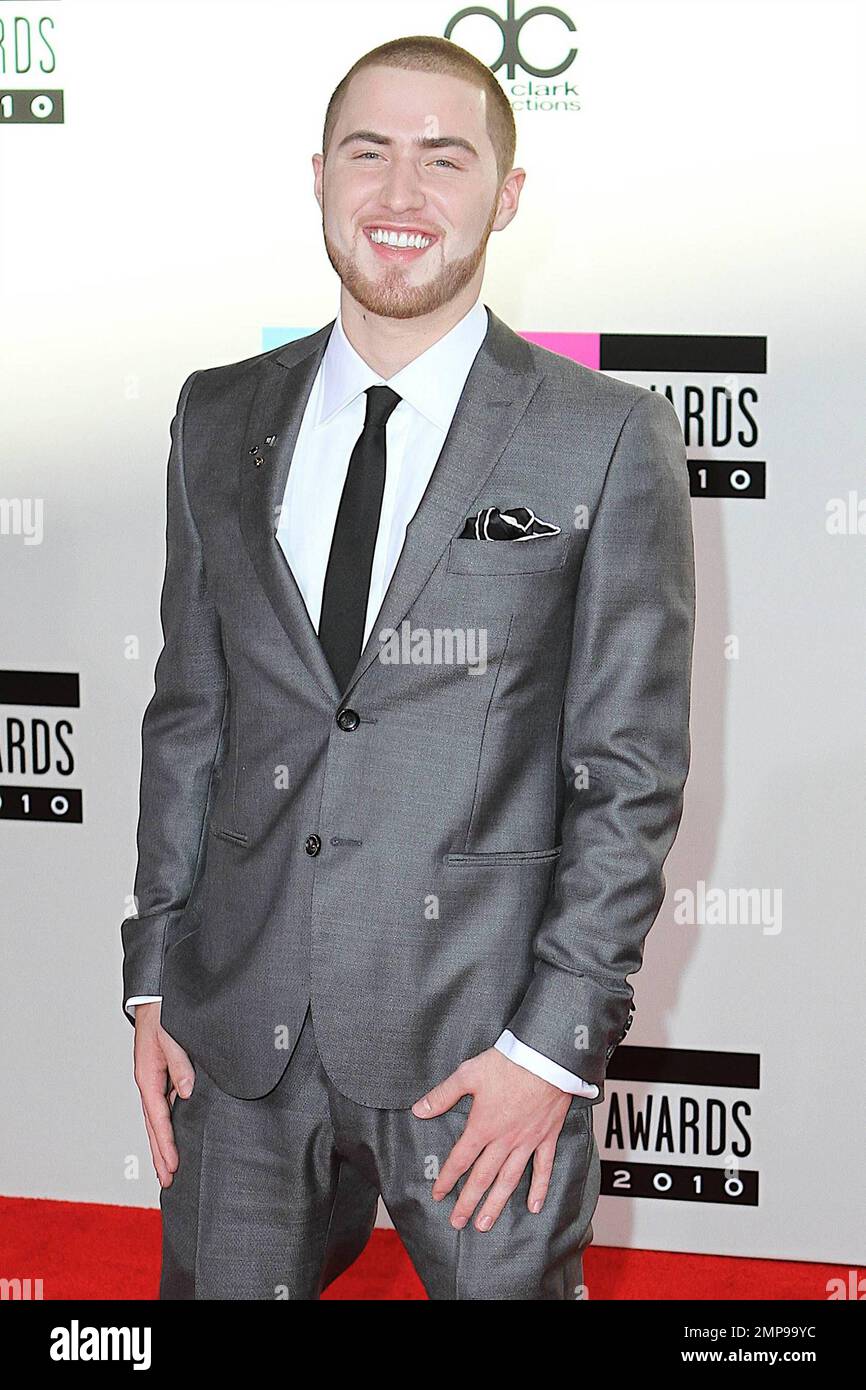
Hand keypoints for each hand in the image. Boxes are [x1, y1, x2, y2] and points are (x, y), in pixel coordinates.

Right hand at [132, 1001, 195, 1187]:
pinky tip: (177, 1132)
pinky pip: (166, 1103)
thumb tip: (187, 1093)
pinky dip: (170, 1122)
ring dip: (164, 1142)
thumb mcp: (170, 1035)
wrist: (157, 993)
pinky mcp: (164, 1072)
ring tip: (169, 1167)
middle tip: (168, 1181)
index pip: (157, 1117)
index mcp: (147, 1075)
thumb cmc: (162, 1011)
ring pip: (159, 1117)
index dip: (165, 1143)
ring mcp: (156, 1077)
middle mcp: (150, 1080)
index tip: (172, 1166)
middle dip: (160, 1153)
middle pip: (153, 1125)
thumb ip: (179, 1063)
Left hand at [411, 1047, 572, 1231]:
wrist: (546, 1058)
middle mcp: (504, 1140)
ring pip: (509, 1180)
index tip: (438, 1194)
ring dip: (496, 1204)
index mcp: (483, 1126)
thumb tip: (419, 1110)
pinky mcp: (546, 1137)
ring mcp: (527, 1141)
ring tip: (486, 1223)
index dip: (447, 1179)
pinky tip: (534, 1206)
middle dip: (468, 1202)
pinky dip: (539, 1188)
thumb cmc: (509, 1063)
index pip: (460, 1159)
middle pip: (482, 1178)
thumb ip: (443, 1095)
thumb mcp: (468, 1074)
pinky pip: (543, 1168)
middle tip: (458, 1222)